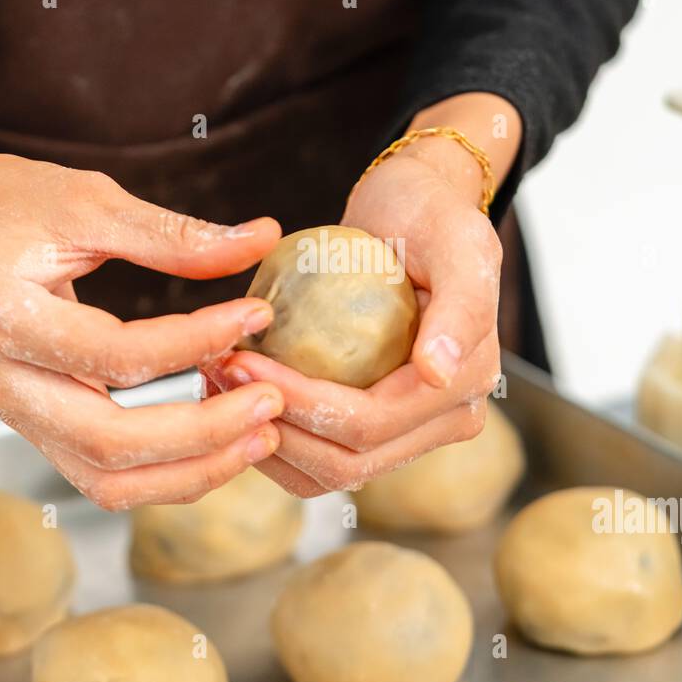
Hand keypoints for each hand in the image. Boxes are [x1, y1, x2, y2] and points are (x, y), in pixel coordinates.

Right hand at [0, 140, 283, 508]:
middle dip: (202, 433)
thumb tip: (264, 239)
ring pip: (105, 480)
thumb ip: (174, 233)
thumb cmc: (14, 203)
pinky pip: (102, 473)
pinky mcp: (34, 424)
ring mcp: (11, 412)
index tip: (255, 315)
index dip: (195, 341)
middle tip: (271, 404)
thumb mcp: (90, 200)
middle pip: (107, 442)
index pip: (114, 355)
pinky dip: (165, 469)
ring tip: (259, 437)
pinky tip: (220, 441)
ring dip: (190, 470)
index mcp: (2, 317)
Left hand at [205, 94, 519, 495]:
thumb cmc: (432, 213)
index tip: (242, 362)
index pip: (371, 424)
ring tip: (217, 385)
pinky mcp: (374, 427)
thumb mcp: (457, 240)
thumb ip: (462, 304)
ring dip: (266, 441)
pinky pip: (317, 457)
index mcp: (464, 389)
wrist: (415, 208)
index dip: (302, 405)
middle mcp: (443, 422)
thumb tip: (438, 374)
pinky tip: (236, 395)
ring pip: (327, 472)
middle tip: (218, 373)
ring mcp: (409, 431)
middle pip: (346, 462)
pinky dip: (273, 439)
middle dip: (274, 427)